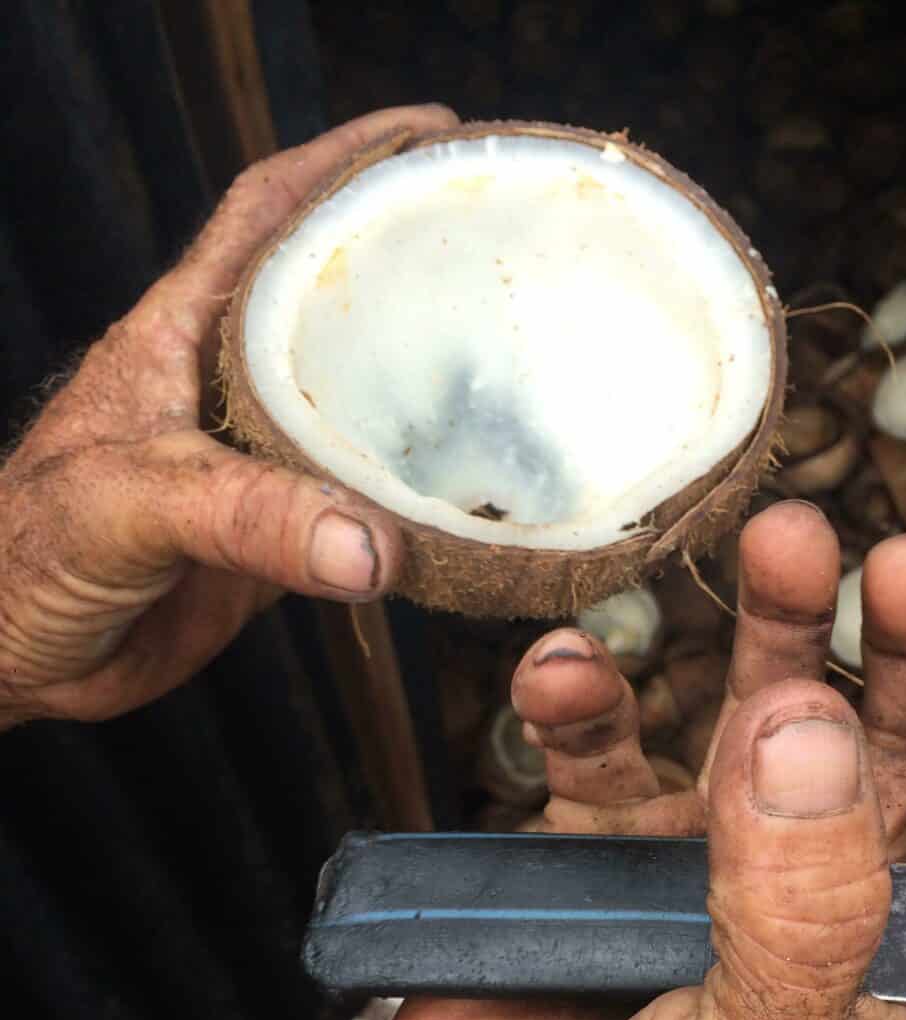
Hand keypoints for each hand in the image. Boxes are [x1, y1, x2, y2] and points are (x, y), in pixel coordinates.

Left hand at [0, 105, 455, 727]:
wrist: (12, 651)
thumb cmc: (28, 550)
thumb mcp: (131, 504)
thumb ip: (247, 516)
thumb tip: (374, 546)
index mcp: (182, 336)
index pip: (268, 216)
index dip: (343, 161)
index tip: (428, 136)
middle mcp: (227, 388)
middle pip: (331, 306)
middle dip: (407, 274)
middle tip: (496, 262)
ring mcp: (254, 464)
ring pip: (355, 412)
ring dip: (421, 399)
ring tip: (510, 379)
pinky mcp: (274, 540)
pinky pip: (357, 510)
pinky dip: (409, 507)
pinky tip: (460, 506)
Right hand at [366, 503, 905, 1019]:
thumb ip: (799, 914)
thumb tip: (811, 736)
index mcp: (896, 968)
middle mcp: (814, 903)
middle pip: (889, 740)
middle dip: (897, 644)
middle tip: (888, 562)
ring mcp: (702, 868)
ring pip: (756, 714)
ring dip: (762, 631)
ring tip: (769, 549)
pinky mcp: (595, 851)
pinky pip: (605, 745)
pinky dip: (586, 696)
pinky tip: (570, 671)